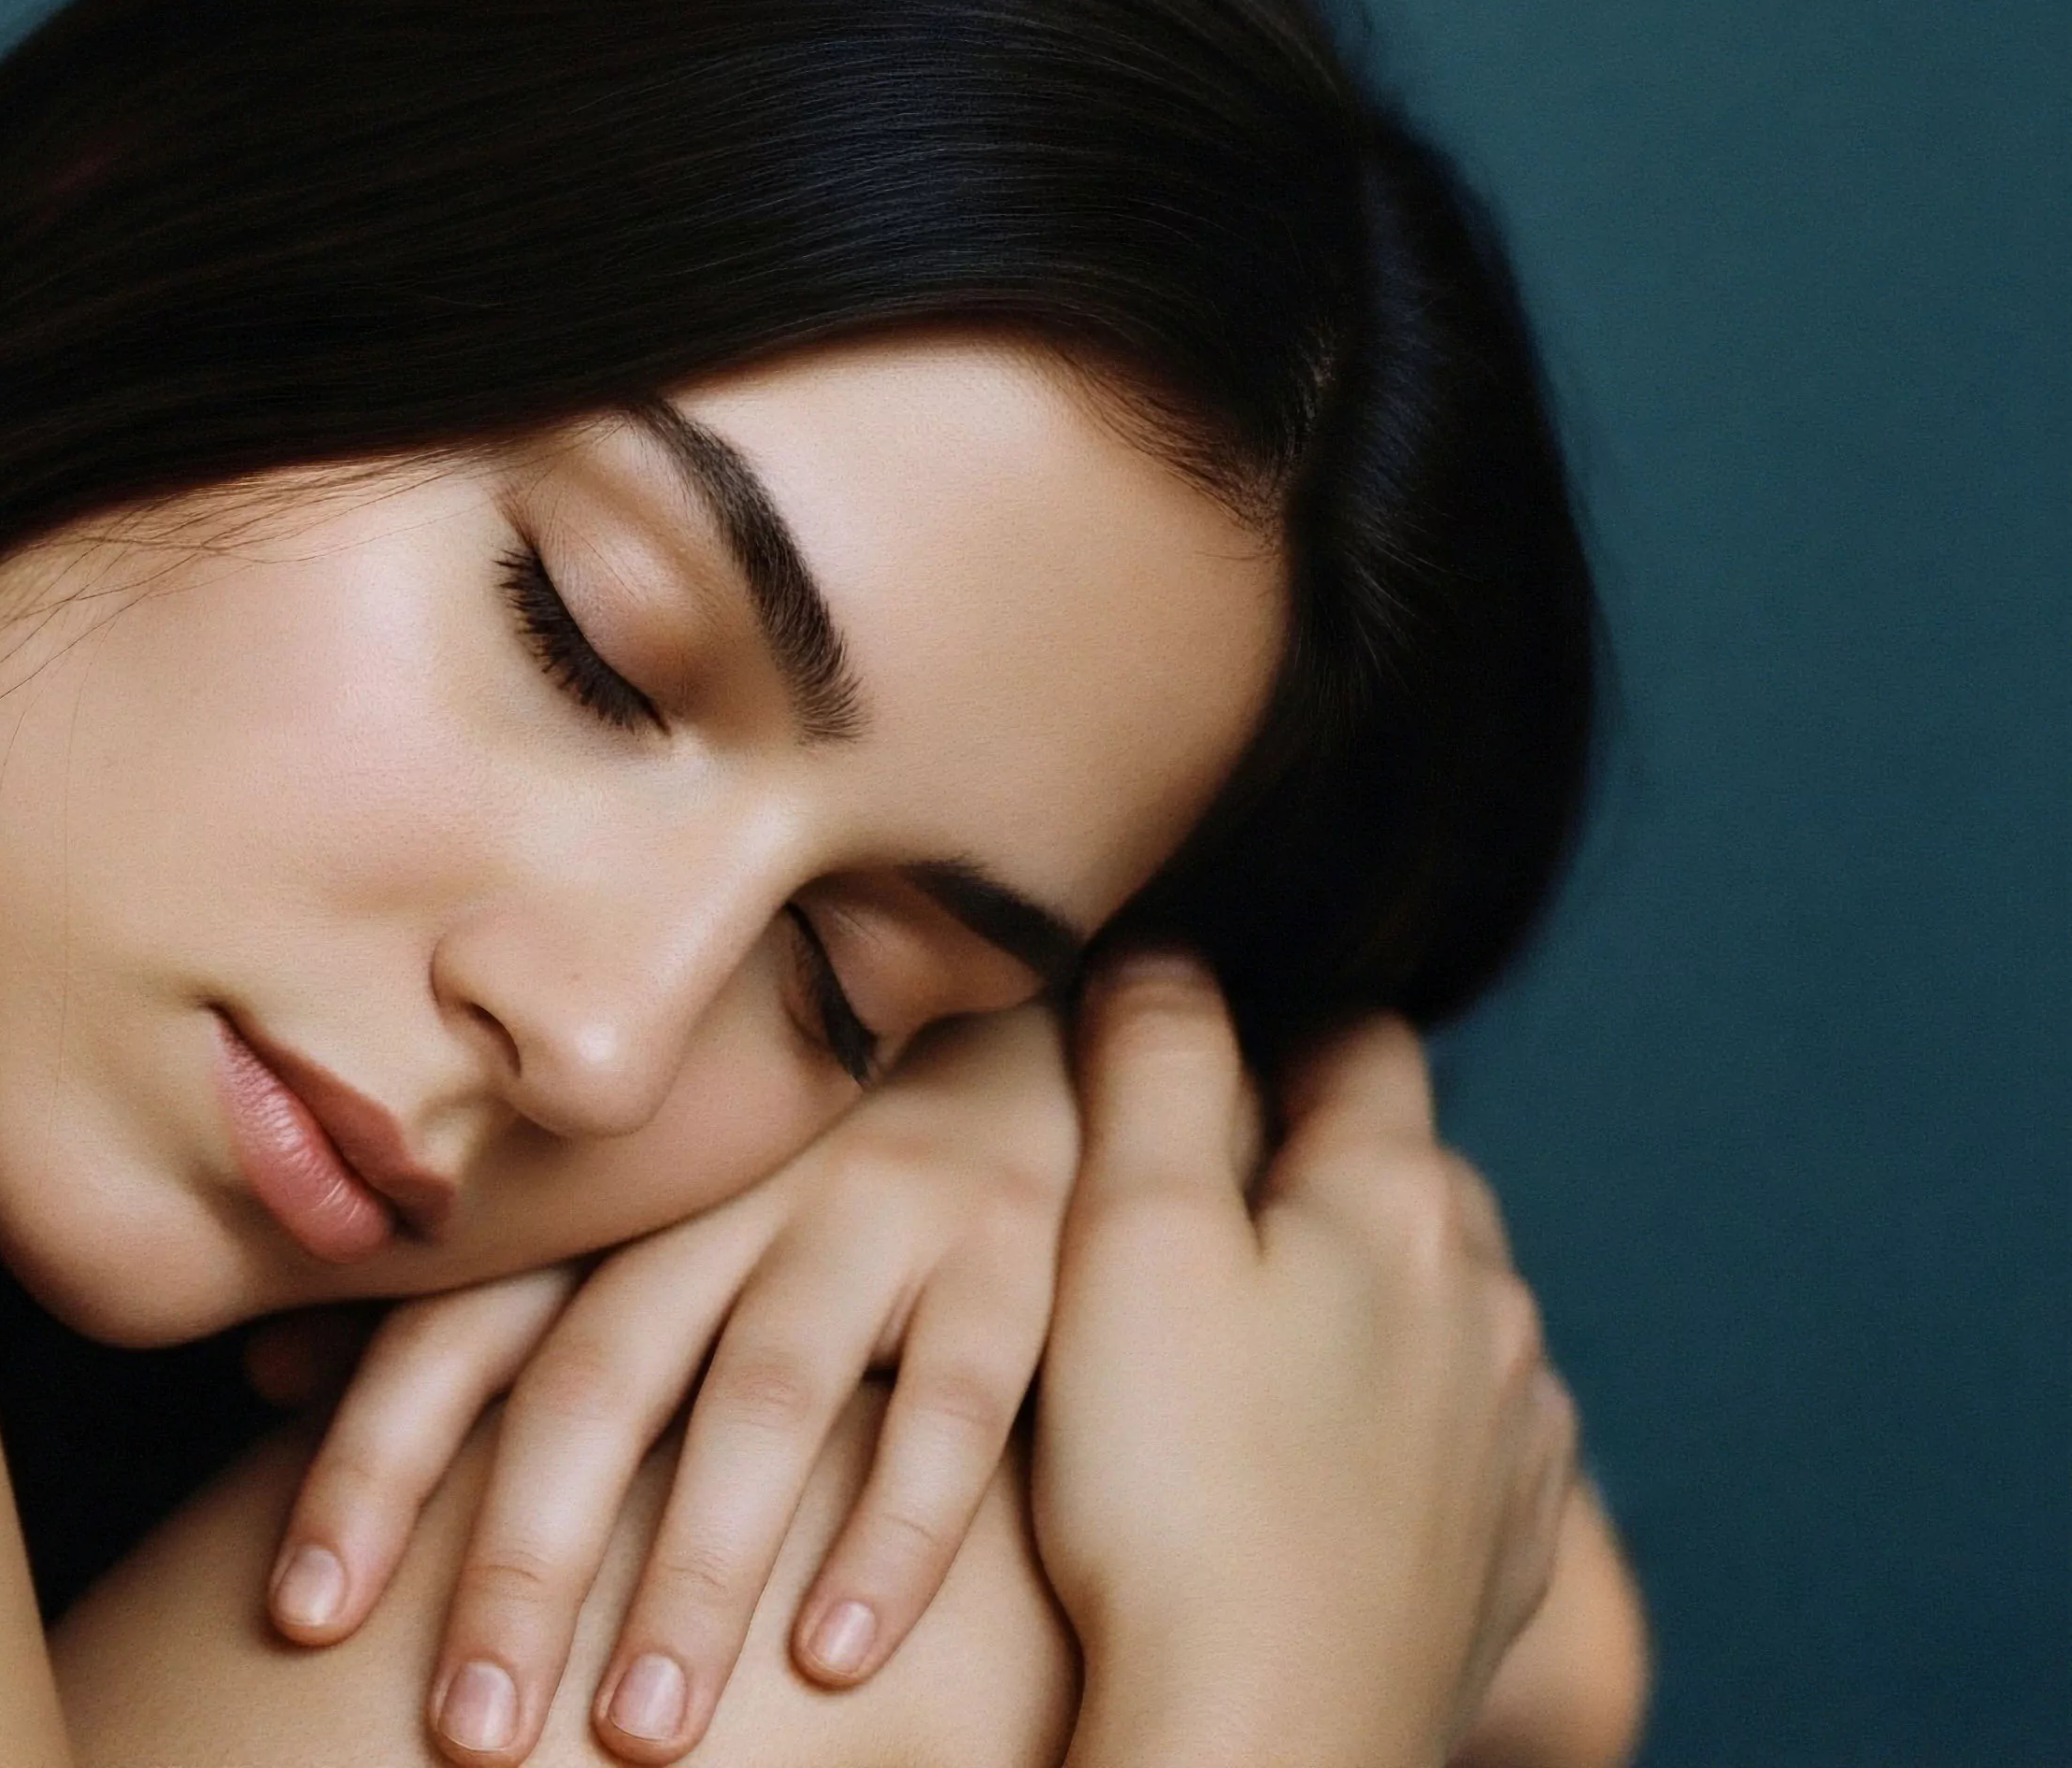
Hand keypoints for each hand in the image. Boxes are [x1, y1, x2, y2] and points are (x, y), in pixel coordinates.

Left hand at [263, 1004, 1079, 1765]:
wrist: (1008, 1017)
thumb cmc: (772, 1149)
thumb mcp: (614, 1204)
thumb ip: (455, 1295)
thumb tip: (260, 1381)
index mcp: (602, 1195)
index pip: (456, 1334)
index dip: (371, 1469)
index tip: (303, 1613)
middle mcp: (717, 1195)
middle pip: (593, 1383)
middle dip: (519, 1563)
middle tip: (469, 1728)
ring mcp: (866, 1209)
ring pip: (764, 1403)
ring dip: (692, 1576)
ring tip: (636, 1737)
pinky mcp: (1007, 1248)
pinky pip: (954, 1398)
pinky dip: (897, 1529)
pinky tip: (834, 1654)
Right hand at [1034, 954, 1576, 1767]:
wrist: (1267, 1733)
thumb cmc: (1177, 1486)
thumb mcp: (1129, 1234)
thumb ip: (1157, 1071)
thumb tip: (1167, 954)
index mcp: (1403, 1200)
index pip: (1355, 1038)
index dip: (1260, 1032)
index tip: (1171, 1072)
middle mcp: (1493, 1299)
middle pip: (1402, 1172)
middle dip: (1306, 1170)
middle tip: (1176, 1219)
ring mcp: (1516, 1430)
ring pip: (1435, 1307)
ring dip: (1351, 1303)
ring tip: (1228, 1358)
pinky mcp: (1507, 1542)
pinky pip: (1455, 1432)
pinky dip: (1385, 1422)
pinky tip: (1294, 1467)